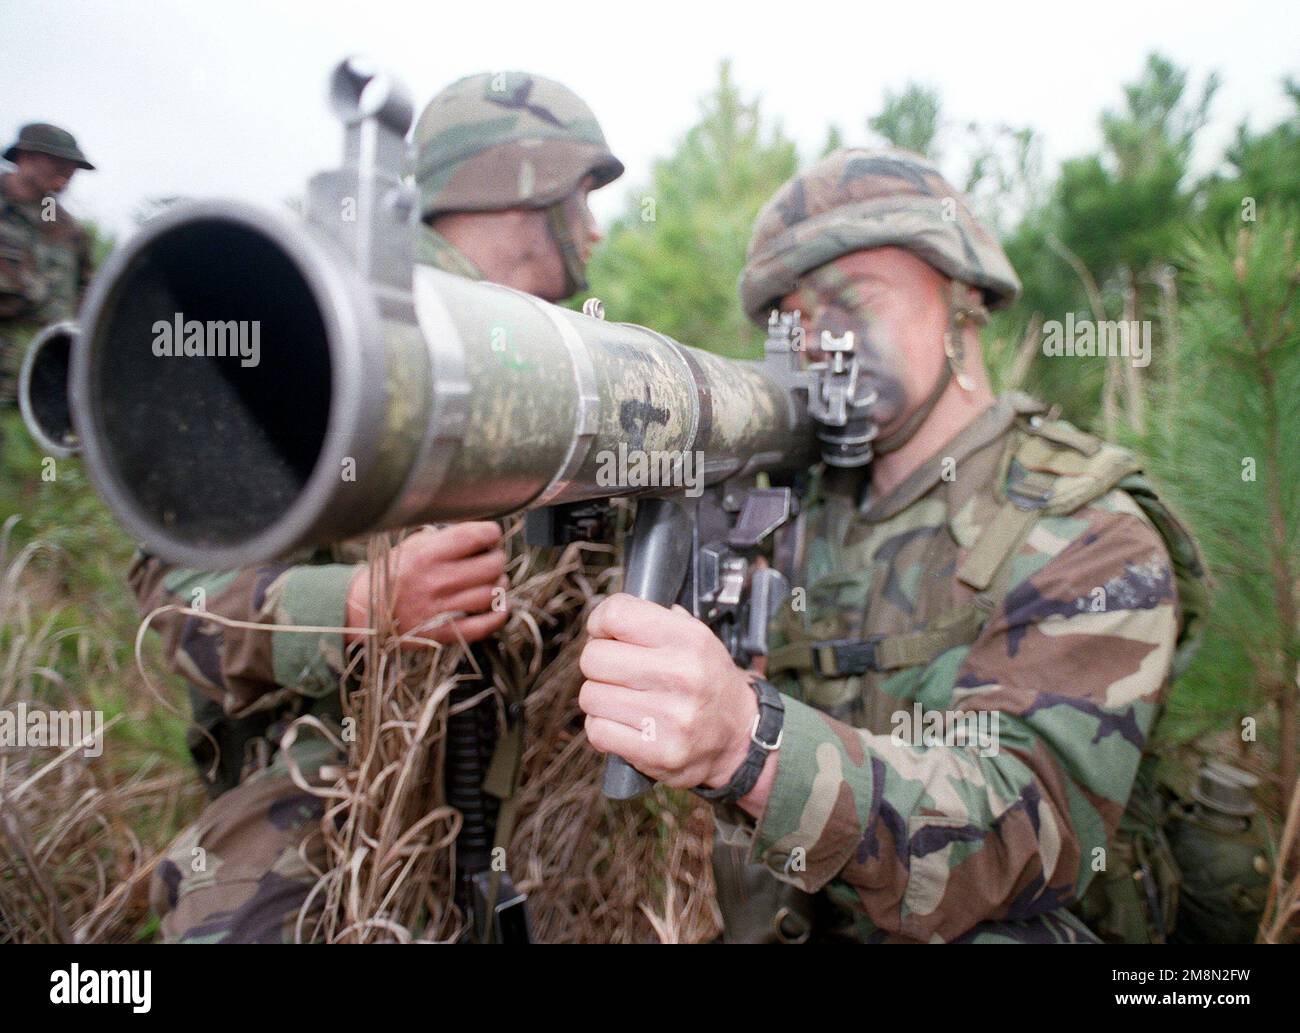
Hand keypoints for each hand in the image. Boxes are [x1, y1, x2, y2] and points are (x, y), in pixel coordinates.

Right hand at [345, 522, 507, 647]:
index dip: (491, 533)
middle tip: (491, 558)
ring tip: (493, 580)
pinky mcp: (444, 633)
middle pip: (491, 565)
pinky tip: (500, 605)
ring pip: (492, 593)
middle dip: (497, 558)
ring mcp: (441, 609)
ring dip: (500, 584)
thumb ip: (440, 539)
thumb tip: (475, 533)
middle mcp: (436, 581)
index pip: (476, 536)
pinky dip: (500, 614)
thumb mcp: (408, 547)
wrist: (361, 612)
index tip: (490, 536)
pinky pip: (485, 625)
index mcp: (426, 555)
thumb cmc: (388, 576)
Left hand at [578, 593, 757, 789]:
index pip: (616, 614)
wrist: (738, 736)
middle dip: (598, 664)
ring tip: (623, 700)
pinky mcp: (658, 752)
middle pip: (593, 657)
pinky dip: (603, 728)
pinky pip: (597, 731)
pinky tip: (625, 724)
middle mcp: (681, 675)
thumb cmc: (706, 681)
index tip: (606, 634)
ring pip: (590, 696)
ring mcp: (671, 717)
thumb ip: (652, 620)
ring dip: (600, 698)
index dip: (600, 622)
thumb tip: (604, 619)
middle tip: (615, 671)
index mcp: (689, 639)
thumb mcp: (696, 638)